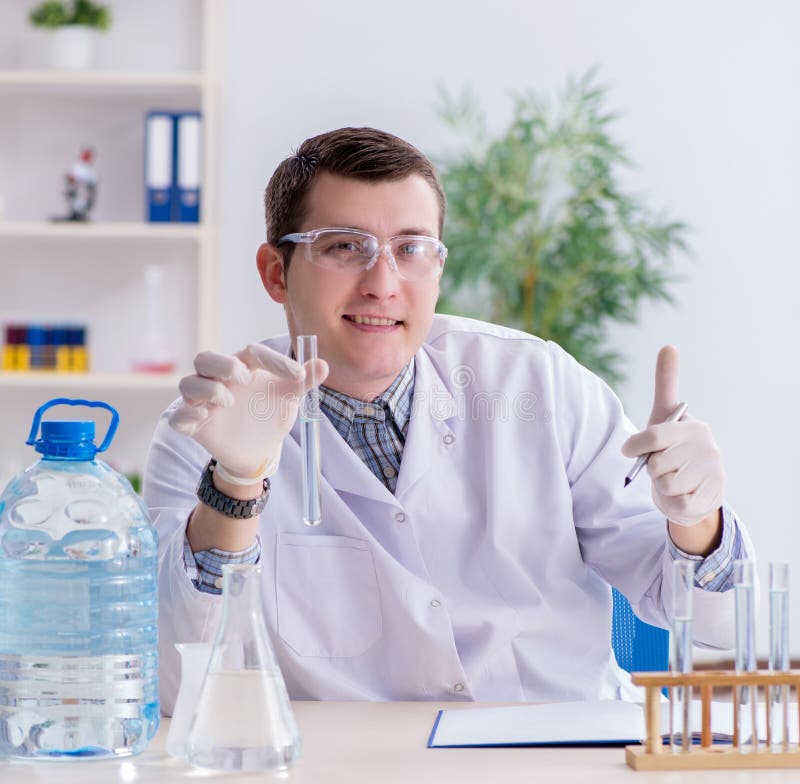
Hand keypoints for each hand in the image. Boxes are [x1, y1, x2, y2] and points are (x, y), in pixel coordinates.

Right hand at [169, 343, 328, 479]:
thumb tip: (324, 364)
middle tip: (246, 379)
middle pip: (206, 358)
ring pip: (188, 383)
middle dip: (223, 364)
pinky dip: (187, 414)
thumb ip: (304, 381)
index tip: (299, 377)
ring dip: (207, 388)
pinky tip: (204, 417)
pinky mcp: (193, 425)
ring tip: (229, 402)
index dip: (274, 360)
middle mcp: (219, 380)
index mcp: (244, 368)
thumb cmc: (269, 416)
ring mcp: (203, 402)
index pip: (252, 352)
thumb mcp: (289, 399)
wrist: (258, 450)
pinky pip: (178, 416)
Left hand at [621, 346, 724, 526]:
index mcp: (695, 427)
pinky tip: (681, 493)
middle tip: (661, 466)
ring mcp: (713, 474)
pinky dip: (671, 501)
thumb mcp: (665, 416)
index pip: (656, 437)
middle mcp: (709, 448)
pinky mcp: (711, 498)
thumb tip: (669, 345)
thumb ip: (666, 383)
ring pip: (664, 484)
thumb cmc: (673, 448)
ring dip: (661, 486)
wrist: (694, 489)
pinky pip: (675, 501)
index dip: (636, 446)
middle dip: (652, 468)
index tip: (628, 450)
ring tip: (672, 479)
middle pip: (657, 464)